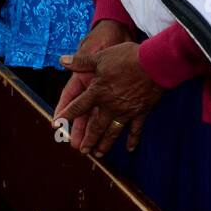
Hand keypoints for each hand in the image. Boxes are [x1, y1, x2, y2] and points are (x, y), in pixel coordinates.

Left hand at [59, 20, 132, 147]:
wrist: (154, 63)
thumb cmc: (127, 58)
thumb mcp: (101, 57)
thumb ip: (81, 62)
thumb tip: (62, 60)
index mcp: (97, 92)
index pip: (77, 107)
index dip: (66, 116)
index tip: (56, 126)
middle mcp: (109, 106)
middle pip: (95, 127)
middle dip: (88, 139)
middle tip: (82, 150)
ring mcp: (126, 111)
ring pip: (113, 132)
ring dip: (105, 144)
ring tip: (99, 154)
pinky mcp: (141, 112)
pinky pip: (135, 129)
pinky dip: (132, 139)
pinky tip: (130, 148)